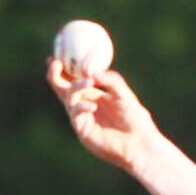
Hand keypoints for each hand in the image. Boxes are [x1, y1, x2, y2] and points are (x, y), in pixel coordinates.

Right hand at [46, 59, 158, 173]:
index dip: (64, 66)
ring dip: (76, 87)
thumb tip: (89, 69)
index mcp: (93, 94)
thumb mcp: (124, 93)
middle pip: (61, 87)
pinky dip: (82, 106)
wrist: (140, 143)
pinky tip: (93, 106)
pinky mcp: (82, 130)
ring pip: (68, 97)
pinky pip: (75, 114)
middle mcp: (84, 105)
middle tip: (55, 62)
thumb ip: (109, 79)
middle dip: (55, 74)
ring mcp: (82, 118)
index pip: (74, 78)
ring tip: (89, 82)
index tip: (60, 51)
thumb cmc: (135, 119)